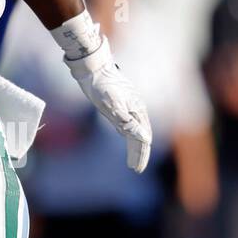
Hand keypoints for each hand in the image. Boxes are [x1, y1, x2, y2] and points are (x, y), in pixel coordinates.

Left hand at [65, 38, 151, 172]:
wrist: (93, 68)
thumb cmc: (101, 86)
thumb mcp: (113, 106)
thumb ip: (128, 123)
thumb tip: (144, 139)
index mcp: (138, 111)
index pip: (143, 138)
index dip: (141, 154)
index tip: (137, 168)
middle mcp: (136, 109)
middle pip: (141, 136)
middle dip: (139, 153)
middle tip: (136, 169)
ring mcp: (129, 106)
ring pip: (134, 130)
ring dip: (134, 146)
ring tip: (132, 161)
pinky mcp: (120, 104)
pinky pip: (128, 123)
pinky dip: (128, 134)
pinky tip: (126, 137)